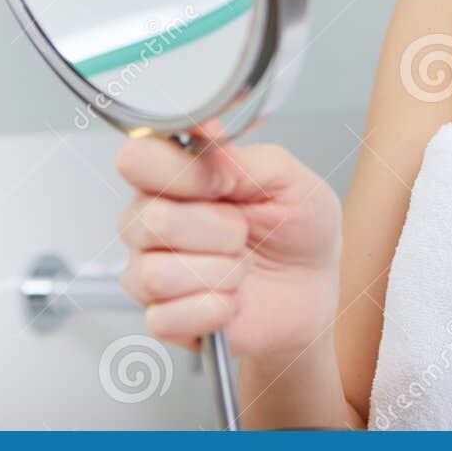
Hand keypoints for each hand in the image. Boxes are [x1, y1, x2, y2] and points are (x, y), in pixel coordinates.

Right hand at [115, 137, 341, 364]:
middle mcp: (153, 220)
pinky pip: (165, 318)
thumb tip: (204, 132)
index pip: (137, 159)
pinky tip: (232, 301)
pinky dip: (215, 310)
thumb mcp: (288, 180)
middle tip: (244, 233)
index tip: (223, 183)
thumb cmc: (298, 228)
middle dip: (217, 229)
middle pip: (148, 220)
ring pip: (155, 274)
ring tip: (242, 268)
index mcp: (176, 176)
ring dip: (220, 273)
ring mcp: (152, 270)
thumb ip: (241, 158)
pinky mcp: (163, 318)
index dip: (181, 172)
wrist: (314, 287)